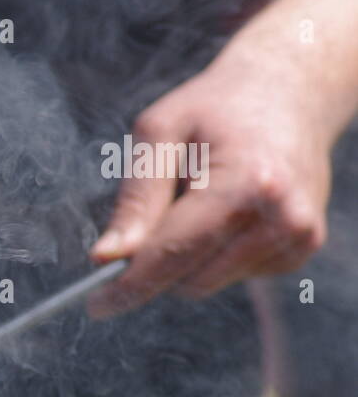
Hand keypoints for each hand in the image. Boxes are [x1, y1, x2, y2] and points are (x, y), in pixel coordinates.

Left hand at [88, 42, 331, 315]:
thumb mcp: (159, 132)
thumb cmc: (215, 106)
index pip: (174, 254)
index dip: (128, 286)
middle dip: (152, 267)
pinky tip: (223, 209)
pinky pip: (232, 274)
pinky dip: (212, 253)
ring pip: (208, 283)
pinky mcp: (303, 248)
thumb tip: (107, 257)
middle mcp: (282, 218)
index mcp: (247, 183)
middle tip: (136, 232)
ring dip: (184, 259)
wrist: (291, 90)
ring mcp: (299, 237)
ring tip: (194, 200)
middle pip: (189, 280)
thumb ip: (135, 199)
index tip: (93, 305)